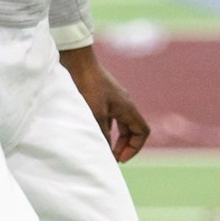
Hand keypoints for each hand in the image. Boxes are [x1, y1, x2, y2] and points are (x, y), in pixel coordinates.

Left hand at [59, 45, 150, 161]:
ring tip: (102, 148)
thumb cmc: (88, 86)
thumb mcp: (96, 114)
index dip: (135, 148)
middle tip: (111, 157)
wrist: (78, 62)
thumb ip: (103, 134)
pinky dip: (106, 128)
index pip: (142, 132)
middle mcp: (125, 104)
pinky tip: (93, 132)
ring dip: (115, 138)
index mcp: (128, 108)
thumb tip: (105, 151)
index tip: (120, 158)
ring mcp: (115, 100)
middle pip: (132, 130)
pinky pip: (110, 117)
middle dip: (124, 146)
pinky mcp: (103, 96)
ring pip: (120, 124)